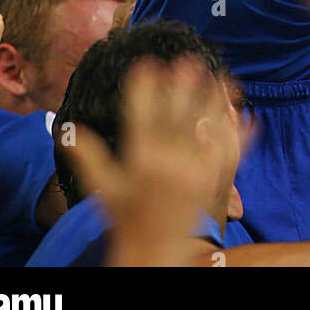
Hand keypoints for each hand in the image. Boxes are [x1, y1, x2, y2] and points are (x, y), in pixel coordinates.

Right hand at [68, 58, 234, 266]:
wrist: (152, 251)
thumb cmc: (125, 217)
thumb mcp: (103, 188)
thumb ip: (88, 157)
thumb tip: (67, 130)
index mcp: (139, 160)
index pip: (141, 116)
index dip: (143, 89)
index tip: (146, 64)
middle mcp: (167, 163)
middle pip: (177, 116)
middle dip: (183, 87)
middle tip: (188, 59)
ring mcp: (191, 171)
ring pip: (205, 128)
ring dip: (213, 99)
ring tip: (219, 75)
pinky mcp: (210, 181)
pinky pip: (226, 151)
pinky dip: (235, 130)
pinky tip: (243, 111)